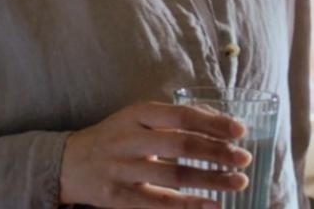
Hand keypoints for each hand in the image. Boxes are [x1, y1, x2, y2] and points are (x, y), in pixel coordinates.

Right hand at [58, 101, 251, 207]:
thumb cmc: (115, 138)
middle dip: (217, 152)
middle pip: (180, 144)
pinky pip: (160, 203)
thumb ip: (173, 118)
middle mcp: (129, 139)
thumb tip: (218, 120)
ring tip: (238, 182)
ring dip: (212, 180)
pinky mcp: (120, 196)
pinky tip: (212, 205)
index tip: (240, 131)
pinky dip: (189, 205)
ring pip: (174, 175)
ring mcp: (123, 169)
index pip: (181, 115)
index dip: (213, 123)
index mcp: (136, 114)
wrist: (69, 163)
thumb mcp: (137, 118)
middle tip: (244, 158)